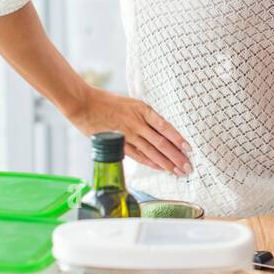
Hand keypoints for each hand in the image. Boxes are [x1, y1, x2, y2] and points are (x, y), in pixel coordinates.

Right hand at [65, 86, 192, 175]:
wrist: (84, 104)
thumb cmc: (107, 101)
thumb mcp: (131, 102)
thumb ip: (144, 115)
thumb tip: (159, 127)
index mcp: (142, 109)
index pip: (165, 126)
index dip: (178, 138)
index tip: (189, 148)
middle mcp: (137, 122)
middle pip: (161, 142)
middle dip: (176, 156)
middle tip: (188, 167)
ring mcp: (128, 134)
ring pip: (151, 151)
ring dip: (166, 163)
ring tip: (179, 171)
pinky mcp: (118, 143)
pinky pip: (138, 155)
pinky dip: (150, 162)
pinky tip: (160, 168)